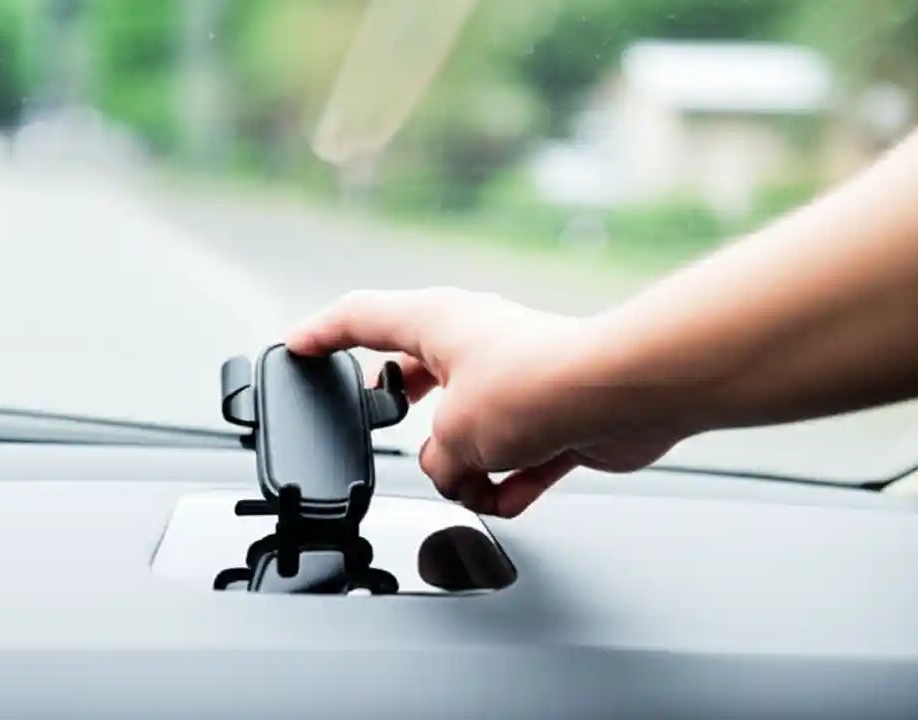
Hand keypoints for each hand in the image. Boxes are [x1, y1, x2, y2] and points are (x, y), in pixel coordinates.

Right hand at [286, 288, 687, 516]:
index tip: (294, 347)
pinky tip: (511, 496)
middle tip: (394, 431)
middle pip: (416, 377)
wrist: (623, 393)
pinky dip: (510, 480)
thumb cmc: (539, 384)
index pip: (360, 319)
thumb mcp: (455, 434)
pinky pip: (515, 456)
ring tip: (478, 481)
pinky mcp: (552, 413)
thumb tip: (453, 473)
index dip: (319, 335)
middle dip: (406, 418)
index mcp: (437, 322)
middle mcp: (474, 343)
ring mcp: (514, 377)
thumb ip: (437, 461)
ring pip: (467, 428)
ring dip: (467, 467)